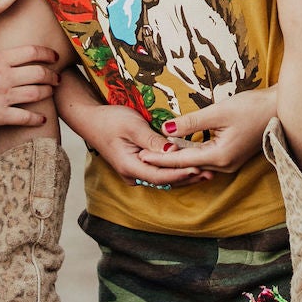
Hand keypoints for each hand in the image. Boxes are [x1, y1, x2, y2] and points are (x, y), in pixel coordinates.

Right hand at [0, 41, 59, 127]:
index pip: (32, 52)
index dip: (47, 54)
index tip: (54, 57)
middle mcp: (5, 76)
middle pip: (39, 73)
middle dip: (52, 75)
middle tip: (57, 78)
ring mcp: (3, 96)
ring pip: (37, 93)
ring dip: (48, 93)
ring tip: (51, 93)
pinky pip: (25, 117)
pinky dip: (37, 119)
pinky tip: (43, 119)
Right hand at [72, 99, 209, 187]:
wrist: (90, 119)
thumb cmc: (111, 120)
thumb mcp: (133, 126)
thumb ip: (153, 140)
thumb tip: (173, 151)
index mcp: (129, 166)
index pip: (160, 176)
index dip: (181, 174)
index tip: (199, 168)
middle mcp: (132, 174)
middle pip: (165, 181)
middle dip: (188, 178)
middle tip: (211, 172)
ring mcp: (134, 172)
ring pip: (163, 179)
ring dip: (184, 176)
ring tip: (206, 172)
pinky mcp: (138, 166)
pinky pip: (159, 173)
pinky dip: (175, 170)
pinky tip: (190, 166)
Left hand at [138, 86, 276, 174]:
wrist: (279, 109)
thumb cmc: (252, 108)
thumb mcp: (218, 112)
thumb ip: (190, 122)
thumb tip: (166, 129)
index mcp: (219, 157)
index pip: (181, 159)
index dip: (160, 156)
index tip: (140, 154)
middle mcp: (224, 165)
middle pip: (187, 164)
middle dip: (164, 159)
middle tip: (141, 154)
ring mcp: (229, 162)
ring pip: (195, 161)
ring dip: (176, 156)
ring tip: (154, 150)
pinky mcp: (231, 156)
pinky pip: (205, 157)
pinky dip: (190, 152)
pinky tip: (178, 144)